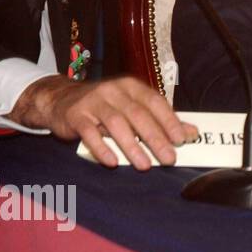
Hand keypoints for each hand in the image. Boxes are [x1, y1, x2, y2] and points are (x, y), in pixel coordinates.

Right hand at [12, 75, 196, 169]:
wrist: (60, 100)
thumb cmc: (105, 106)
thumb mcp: (133, 108)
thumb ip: (161, 120)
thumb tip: (191, 133)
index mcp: (132, 86)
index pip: (155, 102)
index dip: (169, 121)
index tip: (181, 140)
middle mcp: (114, 91)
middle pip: (138, 115)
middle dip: (156, 138)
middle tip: (169, 158)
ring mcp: (93, 102)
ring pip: (116, 124)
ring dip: (133, 146)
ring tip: (145, 165)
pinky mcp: (76, 116)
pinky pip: (90, 133)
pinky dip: (102, 148)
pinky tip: (113, 162)